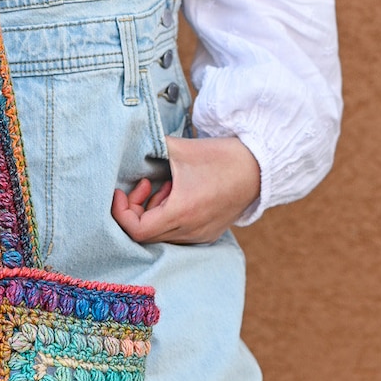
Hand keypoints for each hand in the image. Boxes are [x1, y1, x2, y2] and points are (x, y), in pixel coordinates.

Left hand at [111, 135, 260, 244]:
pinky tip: (178, 195)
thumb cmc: (221, 157)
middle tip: (145, 183)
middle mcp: (191, 230)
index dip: (121, 211)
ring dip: (154, 212)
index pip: (136, 230)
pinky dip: (169, 217)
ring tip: (165, 186)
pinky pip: (177, 233)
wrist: (260, 167)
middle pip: (145, 234)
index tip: (119, 190)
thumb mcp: (179, 148)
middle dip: (136, 209)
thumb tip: (127, 145)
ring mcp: (201, 235)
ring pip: (161, 235)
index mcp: (182, 212)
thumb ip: (149, 146)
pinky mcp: (209, 233)